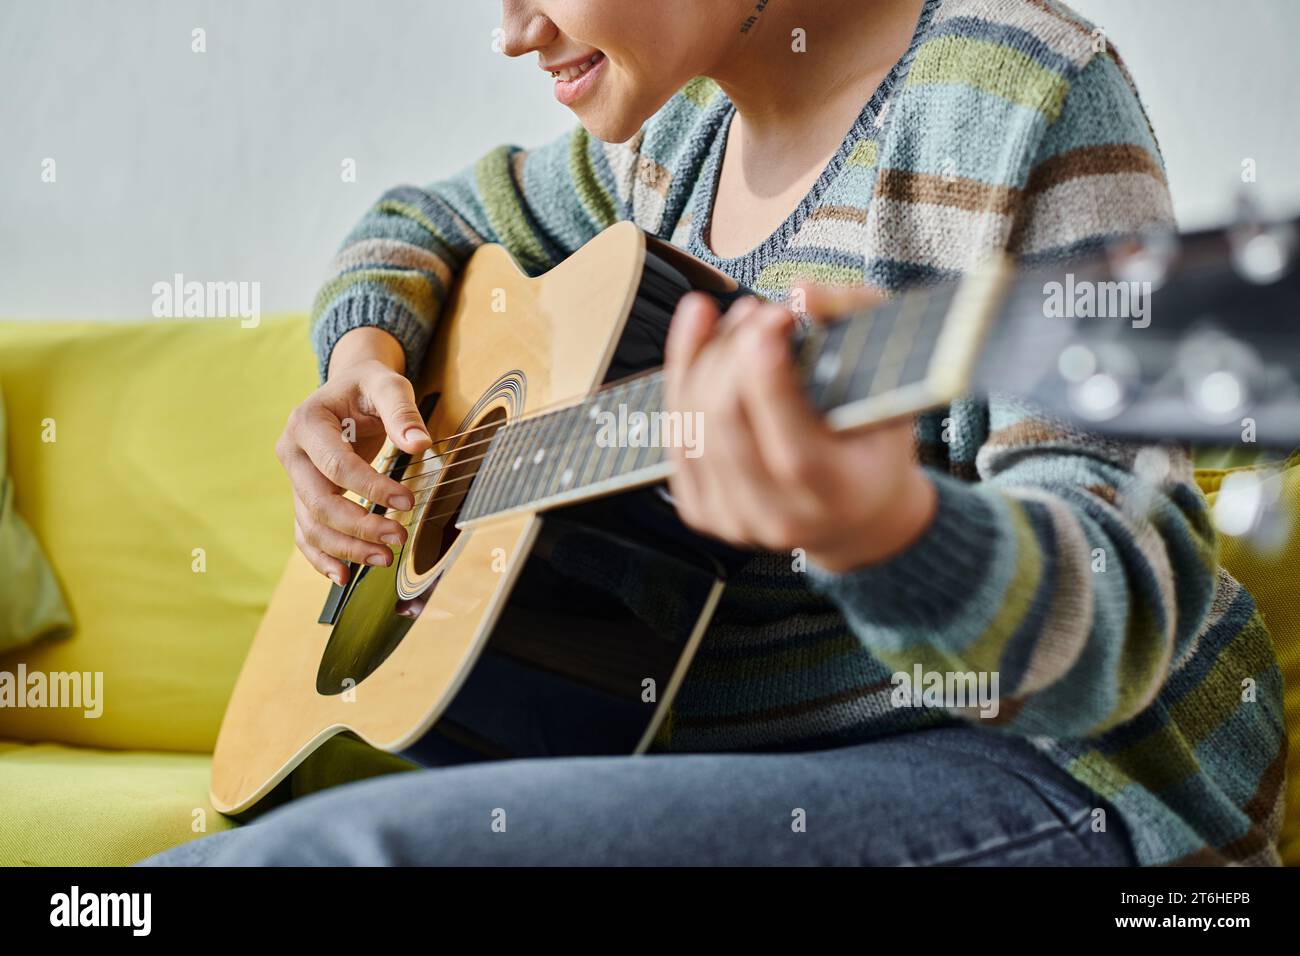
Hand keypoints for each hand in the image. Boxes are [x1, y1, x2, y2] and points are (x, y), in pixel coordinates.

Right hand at [275, 327, 432, 584]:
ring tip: (384, 559)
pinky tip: (345, 575)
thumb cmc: (368, 386)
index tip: (407, 501)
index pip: (337, 466)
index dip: (372, 488)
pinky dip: (322, 557)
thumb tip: (419, 444)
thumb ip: (402, 412)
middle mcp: (292, 453)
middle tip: (398, 538)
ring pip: (311, 524)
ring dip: (346, 547)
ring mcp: (293, 478)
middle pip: (319, 501)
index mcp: (307, 423)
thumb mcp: (387, 385)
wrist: (347, 389)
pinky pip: (305, 533)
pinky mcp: (302, 495)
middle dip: (359, 526)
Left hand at [663, 286, 936, 573]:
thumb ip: (857, 325)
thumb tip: (803, 291)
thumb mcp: (894, 386)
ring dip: (706, 355)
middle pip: (726, 422)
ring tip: (740, 318)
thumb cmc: (874, 443)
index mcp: (834, 496)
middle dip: (733, 350)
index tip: (771, 317)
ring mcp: (732, 519)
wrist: (855, 515)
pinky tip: (698, 334)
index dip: (768, 379)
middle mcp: (778, 518)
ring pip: (691, 422)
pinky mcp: (699, 509)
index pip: (790, 448)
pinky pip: (676, 432)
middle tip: (760, 310)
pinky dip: (683, 376)